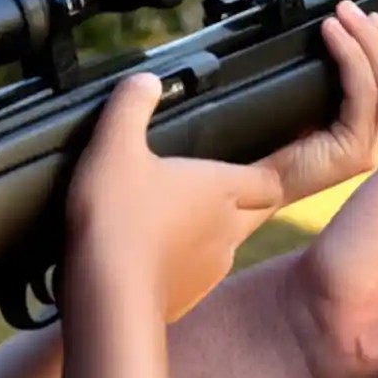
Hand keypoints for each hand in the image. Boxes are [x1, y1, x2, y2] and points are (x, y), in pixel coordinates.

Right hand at [65, 73, 281, 320]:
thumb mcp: (114, 147)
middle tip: (211, 186)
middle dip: (243, 199)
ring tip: (178, 218)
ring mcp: (212, 268)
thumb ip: (130, 107)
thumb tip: (145, 79)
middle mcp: (228, 229)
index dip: (263, 172)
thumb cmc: (117, 217)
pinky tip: (156, 255)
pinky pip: (198, 274)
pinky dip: (186, 262)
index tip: (246, 162)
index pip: (270, 181)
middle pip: (256, 212)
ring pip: (227, 244)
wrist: (108, 298)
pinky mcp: (189, 296)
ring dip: (212, 231)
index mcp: (222, 188)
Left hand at [255, 0, 377, 204]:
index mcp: (374, 124)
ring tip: (342, 16)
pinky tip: (332, 34)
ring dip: (369, 39)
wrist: (247, 176)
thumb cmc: (271, 132)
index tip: (377, 17)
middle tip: (356, 11)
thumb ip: (339, 72)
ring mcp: (369, 147)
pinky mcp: (354, 152)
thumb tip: (356, 29)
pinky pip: (364, 94)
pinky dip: (351, 55)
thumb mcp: (312, 93)